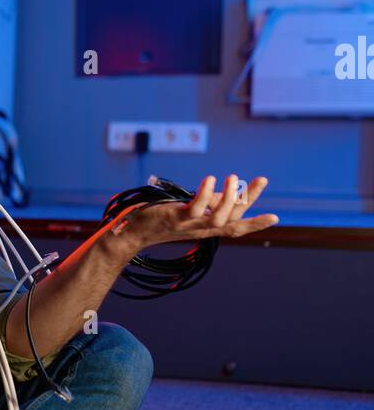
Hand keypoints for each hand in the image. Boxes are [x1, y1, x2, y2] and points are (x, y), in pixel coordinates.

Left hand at [110, 174, 278, 252]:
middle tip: (261, 179)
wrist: (133, 232)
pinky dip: (205, 194)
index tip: (276, 218)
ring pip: (218, 217)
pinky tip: (210, 179)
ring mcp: (190, 225)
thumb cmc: (161, 219)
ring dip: (229, 197)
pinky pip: (196, 208)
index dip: (255, 224)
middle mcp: (202, 229)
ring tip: (232, 177)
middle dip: (249, 199)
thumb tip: (229, 192)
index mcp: (208, 227)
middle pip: (233, 218)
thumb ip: (210, 202)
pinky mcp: (176, 218)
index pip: (236, 226)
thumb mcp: (191, 210)